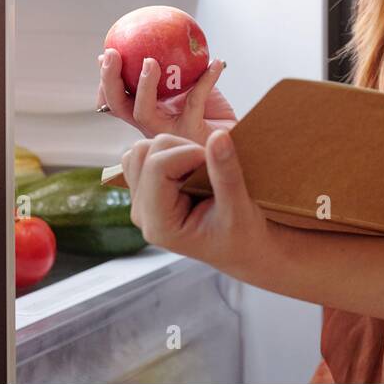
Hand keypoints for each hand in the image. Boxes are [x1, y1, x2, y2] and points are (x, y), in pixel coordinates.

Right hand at [96, 48, 235, 144]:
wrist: (235, 140)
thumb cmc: (212, 114)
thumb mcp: (191, 87)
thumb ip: (178, 70)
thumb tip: (170, 37)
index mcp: (149, 113)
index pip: (117, 102)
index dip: (106, 82)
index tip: (105, 55)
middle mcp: (153, 126)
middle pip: (119, 107)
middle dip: (110, 81)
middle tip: (111, 54)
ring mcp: (169, 133)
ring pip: (143, 112)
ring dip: (143, 85)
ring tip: (149, 61)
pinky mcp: (192, 134)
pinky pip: (195, 101)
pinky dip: (206, 79)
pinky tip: (217, 62)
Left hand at [117, 130, 268, 276]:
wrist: (241, 248)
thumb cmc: (243, 236)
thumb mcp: (239, 207)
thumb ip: (226, 172)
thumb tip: (218, 135)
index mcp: (159, 225)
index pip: (158, 166)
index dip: (190, 153)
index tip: (218, 160)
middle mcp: (142, 214)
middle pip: (147, 153)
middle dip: (183, 150)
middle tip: (211, 168)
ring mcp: (141, 202)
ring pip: (142, 150)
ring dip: (174, 150)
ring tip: (200, 170)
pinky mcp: (145, 191)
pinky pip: (144, 156)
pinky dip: (167, 153)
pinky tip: (188, 170)